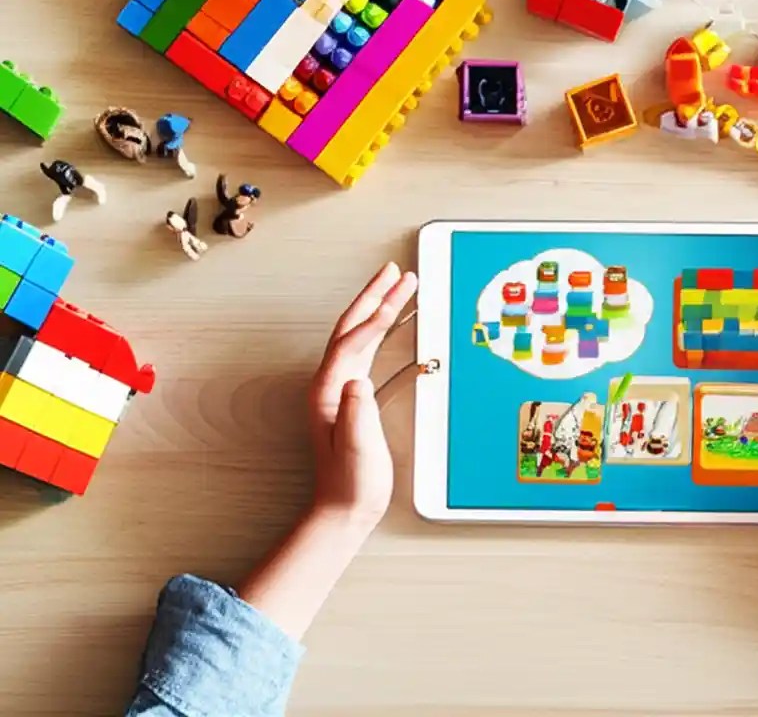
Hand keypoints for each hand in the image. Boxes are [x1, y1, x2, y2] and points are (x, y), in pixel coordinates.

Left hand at [309, 263, 417, 524]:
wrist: (343, 510)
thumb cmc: (350, 483)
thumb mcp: (357, 448)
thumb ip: (357, 412)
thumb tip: (359, 379)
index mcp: (329, 390)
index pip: (353, 342)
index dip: (377, 317)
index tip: (399, 294)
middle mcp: (331, 384)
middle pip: (353, 328)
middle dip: (376, 297)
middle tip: (397, 272)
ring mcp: (342, 390)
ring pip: (362, 337)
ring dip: (382, 310)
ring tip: (402, 289)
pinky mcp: (356, 400)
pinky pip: (372, 356)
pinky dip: (388, 337)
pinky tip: (404, 333)